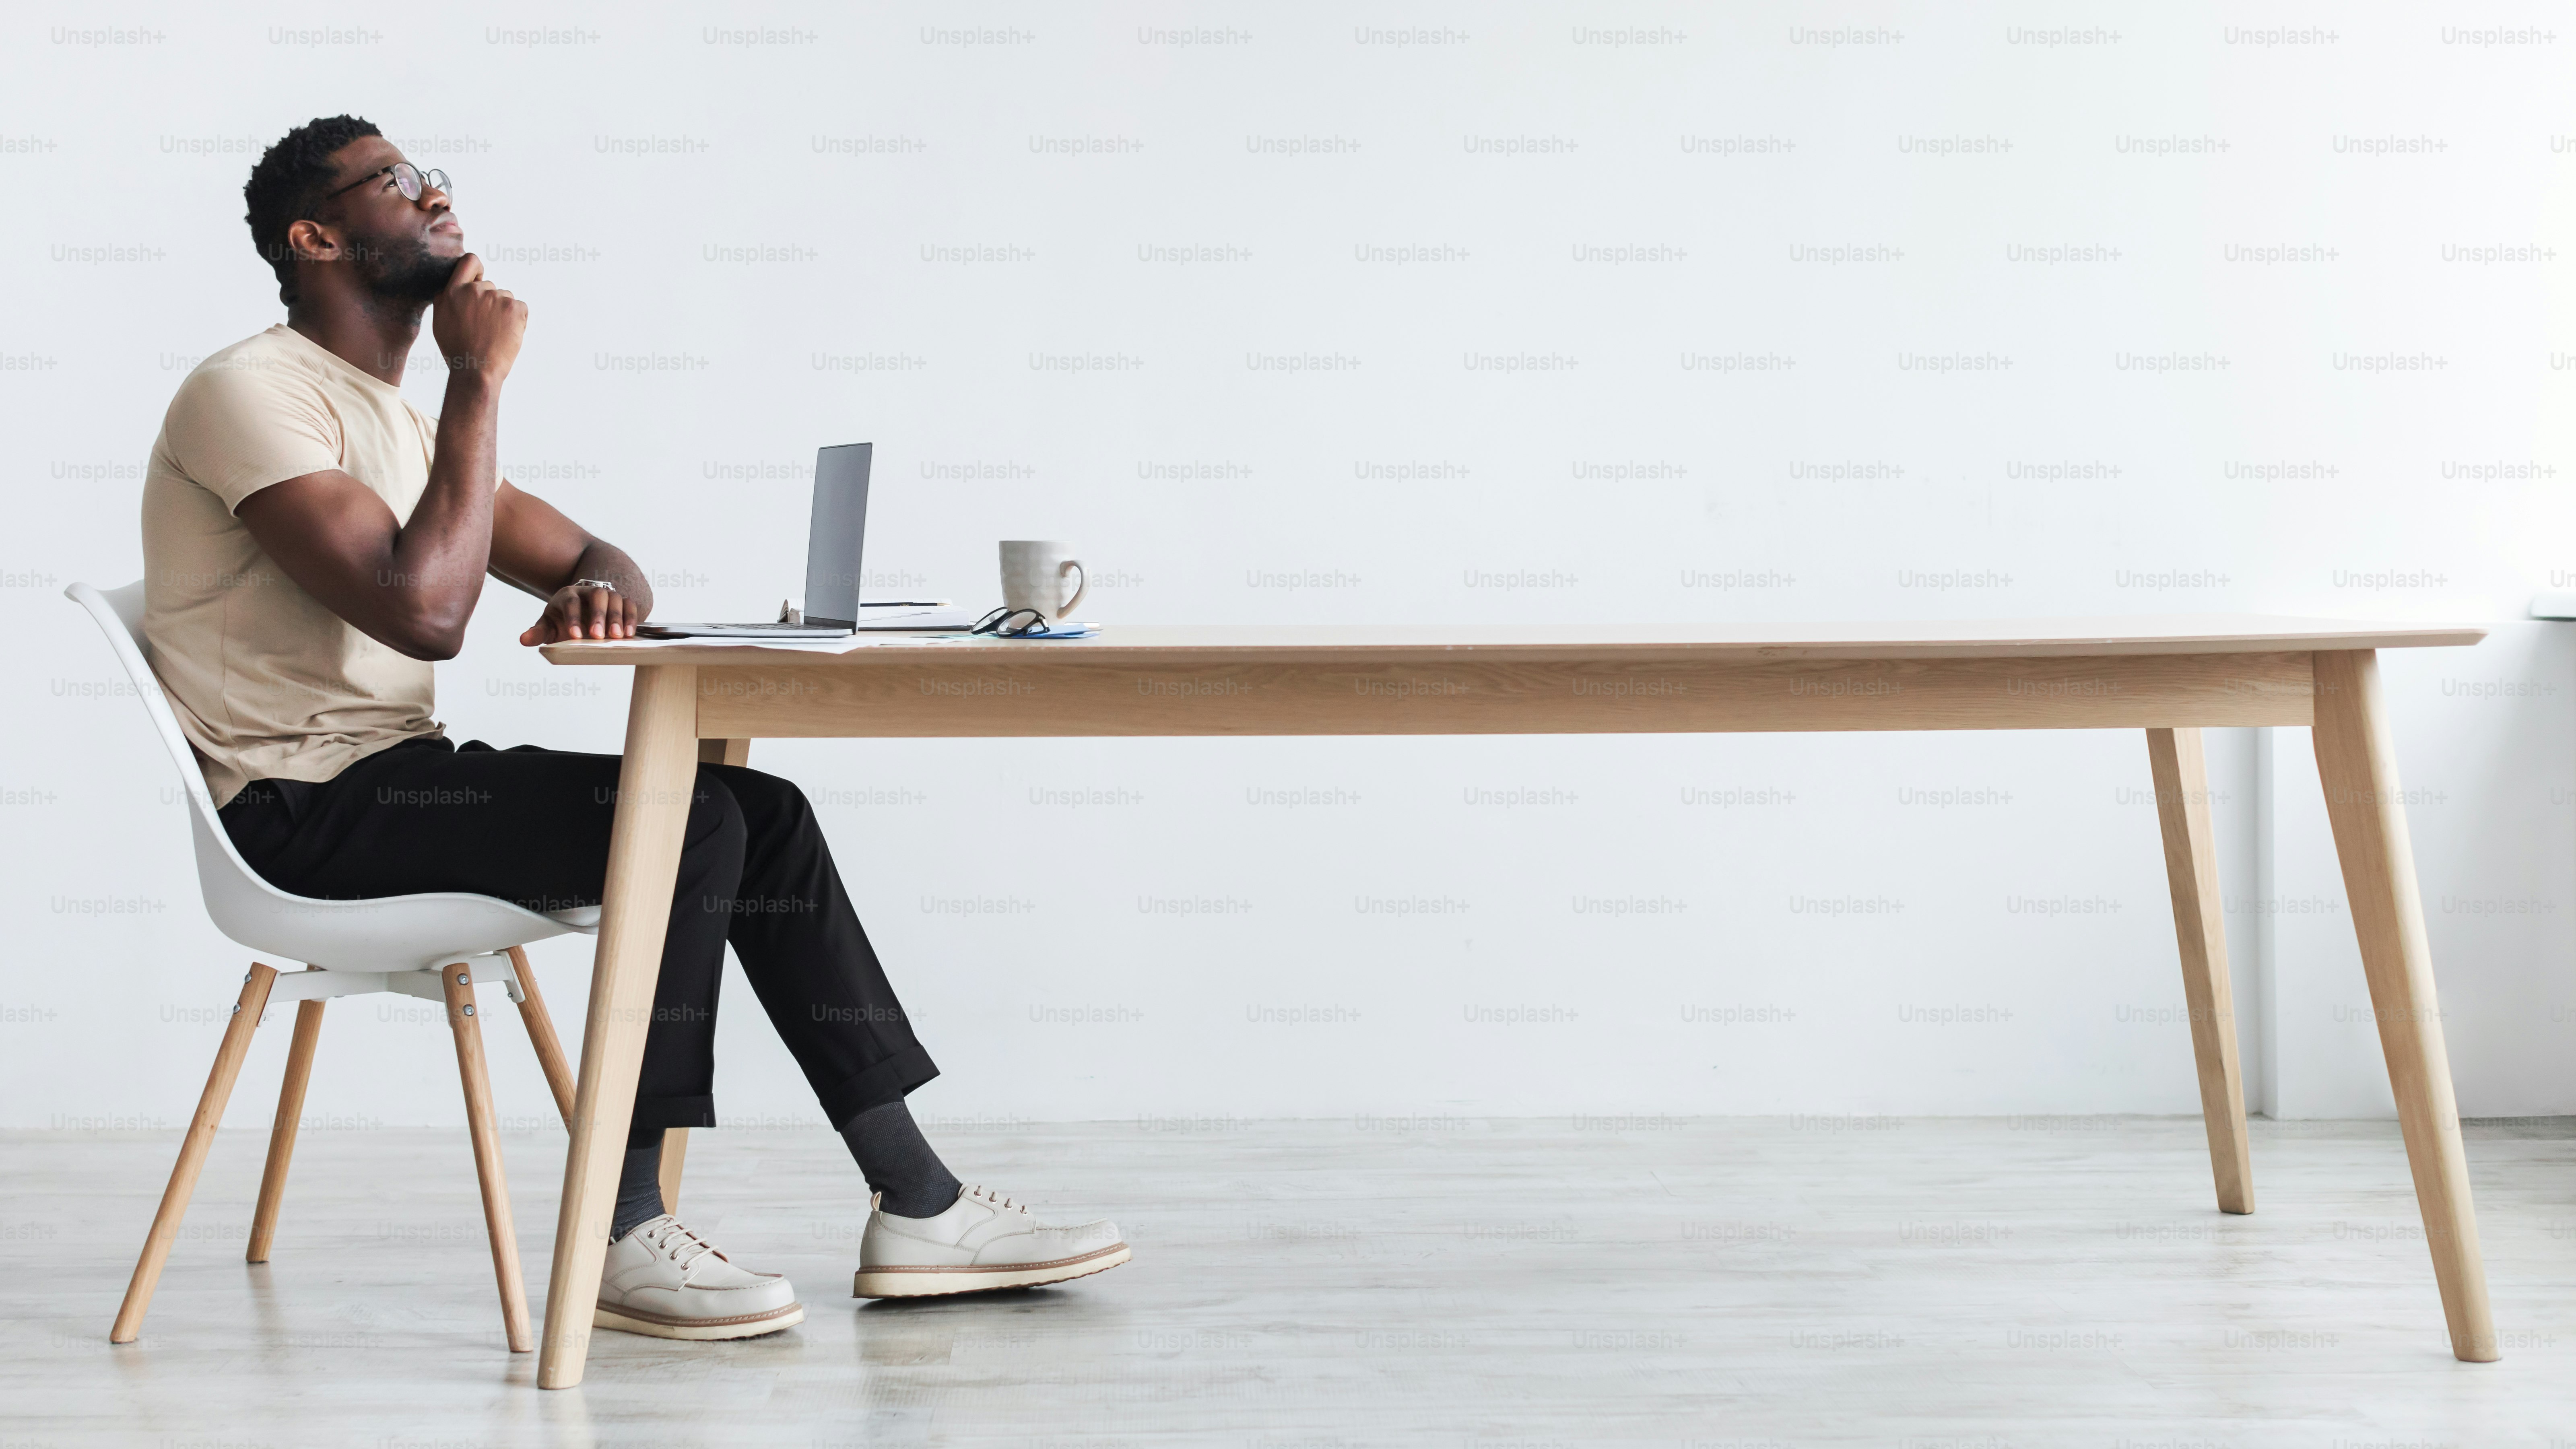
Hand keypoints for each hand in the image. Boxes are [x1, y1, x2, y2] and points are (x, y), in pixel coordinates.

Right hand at [430, 254, 526, 385]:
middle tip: (483, 325)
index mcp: (453, 291)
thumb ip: (445, 298)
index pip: (469, 261)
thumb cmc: (457, 349)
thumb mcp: (439, 320)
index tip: (478, 280)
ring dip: (502, 311)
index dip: (477, 269)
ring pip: (505, 297)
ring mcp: (496, 297)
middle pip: (489, 285)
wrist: (477, 370)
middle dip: (488, 301)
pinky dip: (517, 319)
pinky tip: (507, 334)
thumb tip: (453, 286)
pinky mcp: (515, 308)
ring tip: (494, 333)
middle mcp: (475, 290)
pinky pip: (520, 308)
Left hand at [520, 583, 638, 644]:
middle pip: (597, 596)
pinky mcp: (621, 602)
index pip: (570, 603)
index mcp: (567, 595)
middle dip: (599, 615)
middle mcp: (588, 591)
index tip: (574, 637)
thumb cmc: (563, 621)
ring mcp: (607, 595)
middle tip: (599, 636)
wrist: (580, 610)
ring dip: (617, 617)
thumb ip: (538, 633)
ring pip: (615, 598)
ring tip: (618, 636)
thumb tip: (523, 640)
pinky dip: (631, 617)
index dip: (573, 618)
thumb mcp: (549, 626)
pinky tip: (629, 634)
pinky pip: (630, 604)